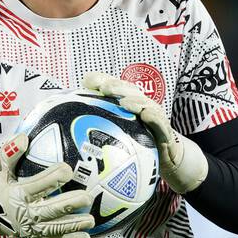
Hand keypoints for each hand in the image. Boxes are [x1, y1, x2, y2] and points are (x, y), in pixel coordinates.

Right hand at [0, 132, 93, 237]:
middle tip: (87, 198)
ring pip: (55, 228)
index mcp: (18, 194)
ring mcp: (32, 229)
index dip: (53, 177)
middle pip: (50, 210)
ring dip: (74, 225)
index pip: (38, 185)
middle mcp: (26, 214)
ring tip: (90, 220)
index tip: (68, 170)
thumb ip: (9, 152)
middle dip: (69, 204)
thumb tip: (24, 137)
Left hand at [81, 71, 207, 195]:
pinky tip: (144, 115)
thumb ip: (98, 125)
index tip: (87, 81)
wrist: (165, 158)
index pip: (112, 85)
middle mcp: (140, 103)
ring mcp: (153, 114)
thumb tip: (72, 123)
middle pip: (128, 90)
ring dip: (134, 99)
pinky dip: (152, 116)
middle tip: (103, 88)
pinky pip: (159, 121)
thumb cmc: (138, 143)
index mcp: (126, 101)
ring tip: (123, 101)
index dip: (101, 80)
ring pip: (144, 102)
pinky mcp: (164, 128)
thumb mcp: (117, 133)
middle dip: (116, 86)